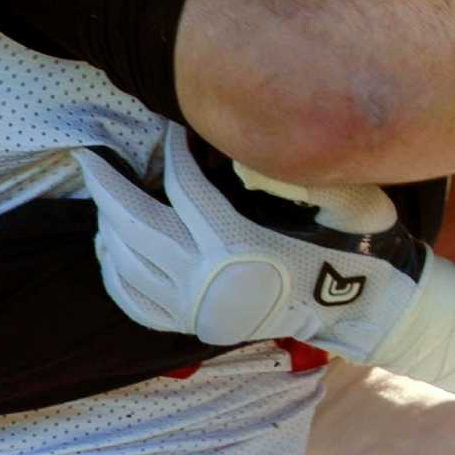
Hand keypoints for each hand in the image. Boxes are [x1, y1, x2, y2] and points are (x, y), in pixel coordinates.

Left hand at [73, 125, 428, 356]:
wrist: (367, 312)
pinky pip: (133, 301)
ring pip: (126, 262)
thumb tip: (235, 145)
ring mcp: (195, 308)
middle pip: (134, 224)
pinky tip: (111, 248)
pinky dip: (113, 272)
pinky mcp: (194, 327)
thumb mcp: (342, 198)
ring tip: (104, 196)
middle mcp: (206, 280)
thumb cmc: (359, 248)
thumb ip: (292, 168)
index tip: (169, 127)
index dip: (173, 150)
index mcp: (239, 244)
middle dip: (106, 185)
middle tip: (86, 156)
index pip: (184, 185)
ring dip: (107, 225)